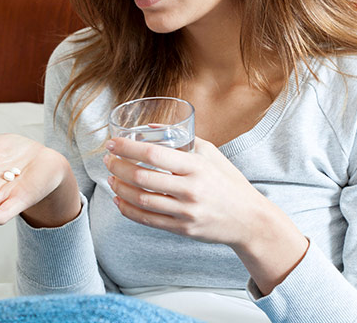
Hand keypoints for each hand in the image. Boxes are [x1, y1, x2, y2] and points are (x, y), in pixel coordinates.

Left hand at [104, 136, 308, 294]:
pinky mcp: (182, 229)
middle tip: (107, 159)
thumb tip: (153, 127)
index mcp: (196, 167)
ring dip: (120, 188)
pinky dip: (128, 209)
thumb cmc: (229, 182)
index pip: (154, 155)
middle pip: (142, 178)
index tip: (112, 143)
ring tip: (111, 177)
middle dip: (118, 166)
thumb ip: (184, 139)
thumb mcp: (211, 154)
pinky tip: (119, 199)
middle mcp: (190, 190)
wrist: (250, 220)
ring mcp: (185, 212)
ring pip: (141, 200)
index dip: (128, 148)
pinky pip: (147, 220)